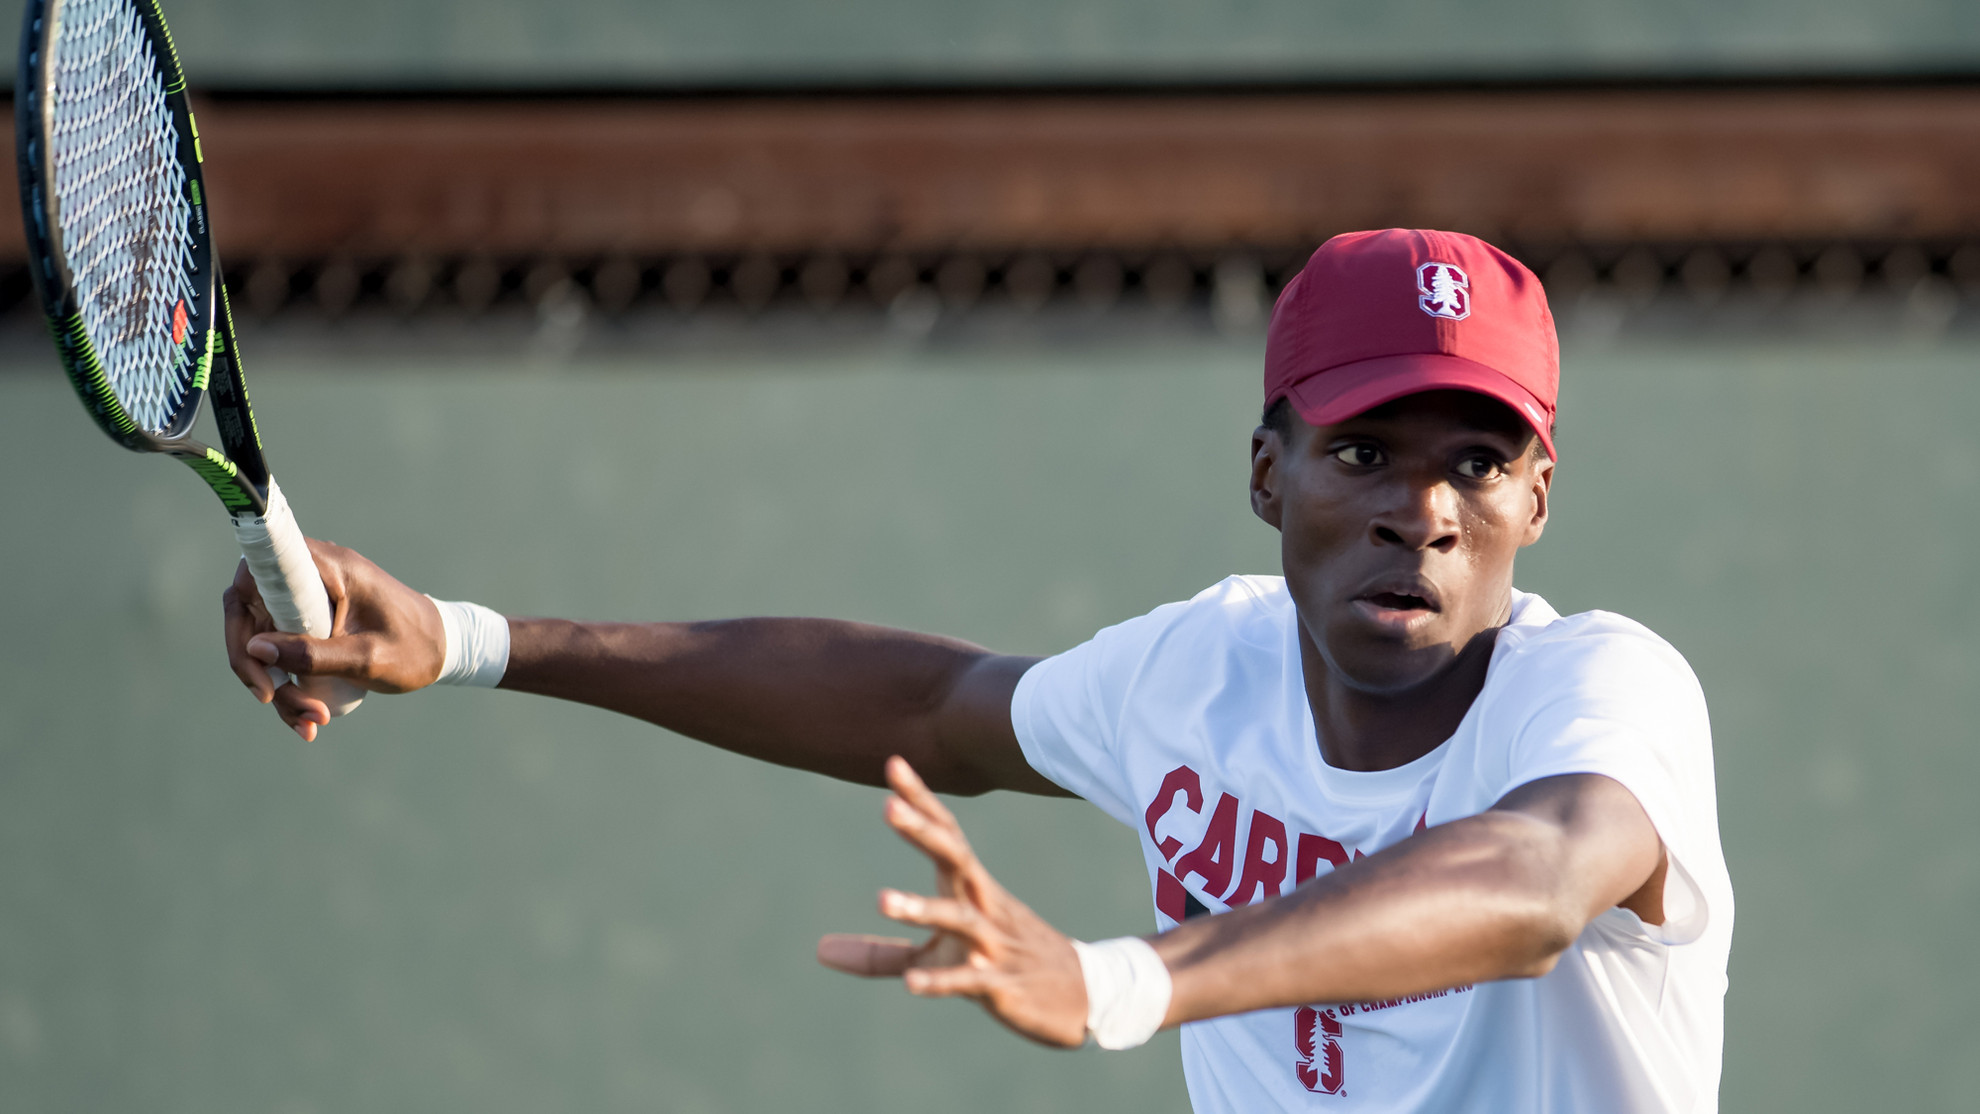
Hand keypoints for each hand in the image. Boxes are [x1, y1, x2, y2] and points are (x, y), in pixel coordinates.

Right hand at [223, 538, 446, 739]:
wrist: (447, 649)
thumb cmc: (417, 647)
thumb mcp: (368, 658)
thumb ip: (314, 654)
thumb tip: (256, 648)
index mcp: (330, 567)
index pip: (256, 572)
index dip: (241, 615)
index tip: (255, 658)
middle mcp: (313, 575)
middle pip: (250, 612)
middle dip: (256, 663)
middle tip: (272, 698)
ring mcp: (311, 599)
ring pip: (265, 639)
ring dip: (277, 684)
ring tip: (310, 722)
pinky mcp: (313, 621)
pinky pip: (283, 649)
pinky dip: (289, 684)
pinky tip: (309, 719)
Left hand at [817, 756, 1087, 1047]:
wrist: (1082, 996)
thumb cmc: (1001, 964)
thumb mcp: (940, 954)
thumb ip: (879, 954)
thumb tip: (818, 951)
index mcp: (971, 887)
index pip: (946, 833)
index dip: (920, 799)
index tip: (893, 763)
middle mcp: (984, 905)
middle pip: (956, 858)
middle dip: (924, 832)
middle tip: (889, 807)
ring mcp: (995, 944)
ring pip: (960, 918)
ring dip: (923, 908)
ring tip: (881, 899)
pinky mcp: (1002, 985)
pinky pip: (971, 981)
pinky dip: (942, 981)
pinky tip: (911, 985)